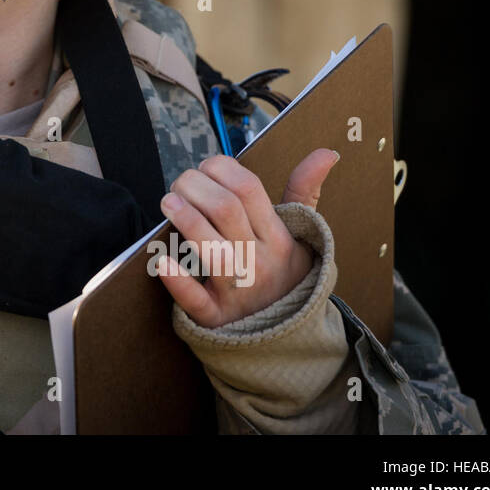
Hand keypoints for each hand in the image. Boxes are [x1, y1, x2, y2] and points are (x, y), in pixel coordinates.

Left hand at [154, 148, 339, 328]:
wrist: (288, 338)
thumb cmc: (285, 273)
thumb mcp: (301, 235)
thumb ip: (304, 190)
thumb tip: (328, 152)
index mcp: (278, 238)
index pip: (249, 190)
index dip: (221, 169)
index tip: (205, 166)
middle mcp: (259, 263)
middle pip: (226, 212)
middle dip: (196, 187)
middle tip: (179, 182)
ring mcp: (238, 292)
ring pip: (212, 251)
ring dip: (185, 220)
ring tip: (168, 201)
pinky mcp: (215, 318)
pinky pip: (196, 301)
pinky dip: (177, 282)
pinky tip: (161, 260)